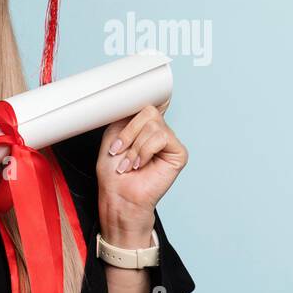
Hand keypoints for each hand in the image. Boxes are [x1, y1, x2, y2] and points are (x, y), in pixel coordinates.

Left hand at [97, 100, 187, 243]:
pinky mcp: (179, 153)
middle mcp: (159, 132)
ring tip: (129, 164)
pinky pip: (161, 138)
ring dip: (134, 147)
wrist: (118, 195)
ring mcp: (170, 142)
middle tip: (119, 152)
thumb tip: (138, 98)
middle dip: (128, 134)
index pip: (145, 104)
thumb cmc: (113, 171)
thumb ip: (126, 117)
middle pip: (148, 112)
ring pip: (153, 125)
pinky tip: (140, 165)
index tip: (122, 126)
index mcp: (144, 127)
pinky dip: (144, 151)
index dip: (133, 112)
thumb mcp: (113, 136)